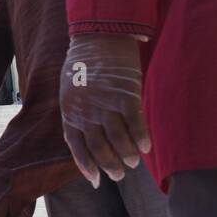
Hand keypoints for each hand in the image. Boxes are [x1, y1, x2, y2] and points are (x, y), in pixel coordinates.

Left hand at [59, 34, 149, 186]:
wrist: (98, 37)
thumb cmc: (84, 65)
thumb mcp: (70, 91)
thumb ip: (77, 113)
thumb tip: (86, 137)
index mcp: (70, 110)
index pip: (76, 146)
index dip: (86, 165)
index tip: (96, 180)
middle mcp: (86, 111)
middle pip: (99, 148)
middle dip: (110, 165)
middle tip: (120, 173)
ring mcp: (106, 104)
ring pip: (118, 140)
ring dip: (127, 155)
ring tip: (133, 161)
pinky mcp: (125, 96)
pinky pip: (135, 124)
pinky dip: (141, 138)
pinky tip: (146, 147)